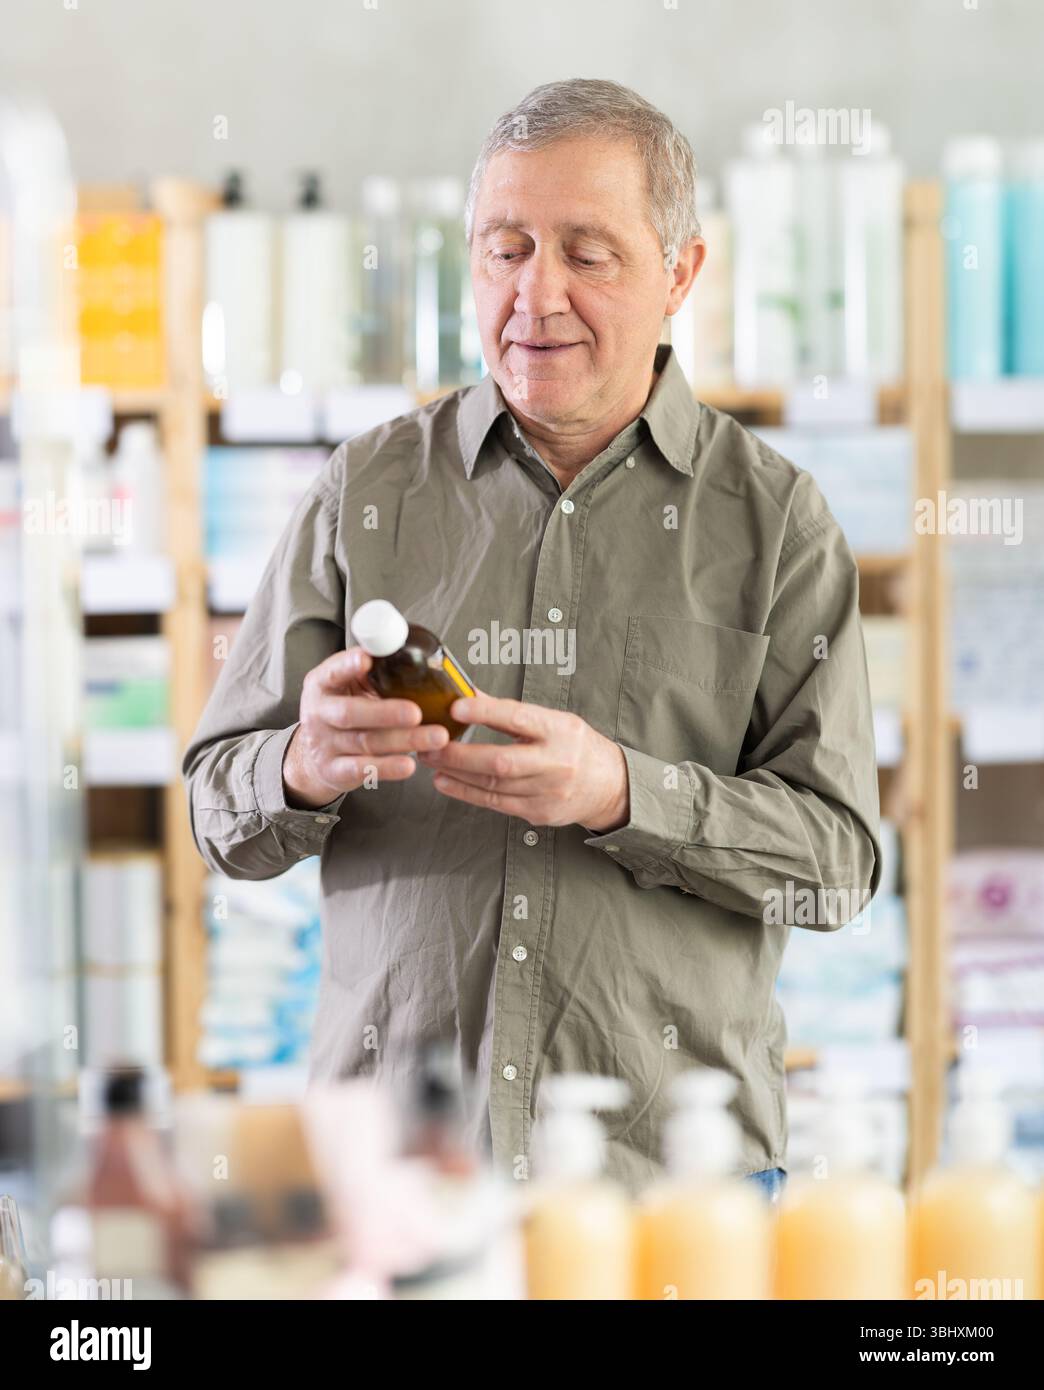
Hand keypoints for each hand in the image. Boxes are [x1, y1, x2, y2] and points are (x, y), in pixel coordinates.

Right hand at [282, 646, 450, 808]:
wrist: (315, 755)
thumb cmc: (343, 709)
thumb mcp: (348, 686)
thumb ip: (373, 673)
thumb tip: (417, 658)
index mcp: (322, 684)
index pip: (332, 672)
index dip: (347, 665)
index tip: (366, 659)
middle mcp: (319, 713)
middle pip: (351, 713)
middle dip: (386, 713)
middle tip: (416, 712)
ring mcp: (324, 744)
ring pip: (365, 742)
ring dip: (403, 740)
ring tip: (435, 737)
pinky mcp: (334, 771)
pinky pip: (362, 770)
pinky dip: (387, 768)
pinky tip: (409, 765)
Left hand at [417, 693, 629, 831]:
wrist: (608, 785)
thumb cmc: (574, 746)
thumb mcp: (551, 720)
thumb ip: (510, 713)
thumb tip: (469, 694)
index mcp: (560, 730)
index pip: (519, 718)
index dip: (486, 712)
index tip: (456, 706)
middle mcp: (556, 762)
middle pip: (501, 761)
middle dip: (459, 754)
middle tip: (430, 743)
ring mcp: (547, 791)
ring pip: (493, 785)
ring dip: (456, 773)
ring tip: (430, 759)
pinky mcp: (538, 812)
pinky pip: (495, 803)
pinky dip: (466, 792)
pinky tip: (445, 781)